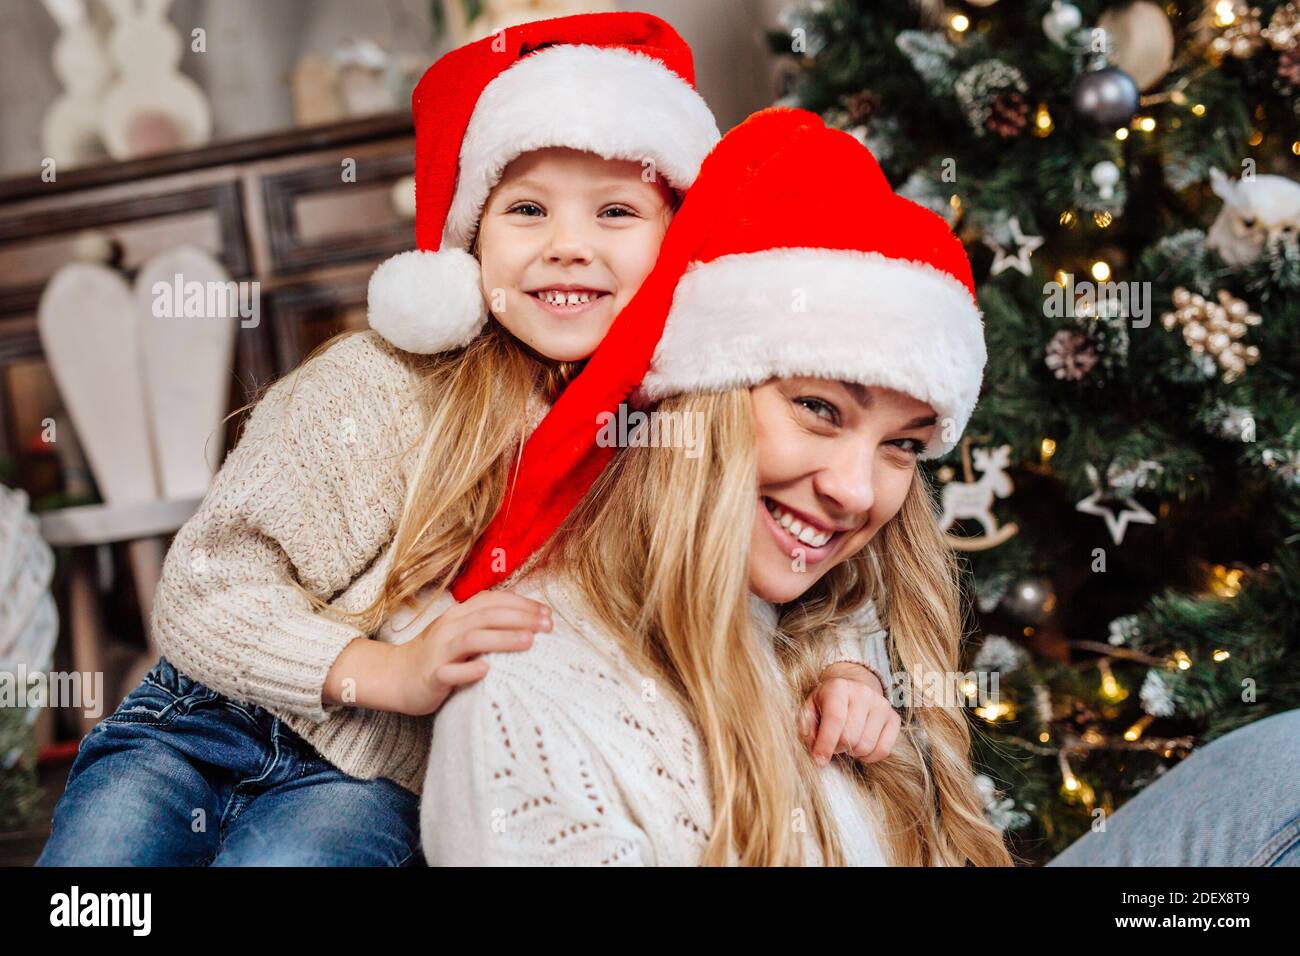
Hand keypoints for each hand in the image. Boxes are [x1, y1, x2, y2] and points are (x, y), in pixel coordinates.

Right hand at [392, 590, 550, 716]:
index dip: (522, 603)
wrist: (395, 676)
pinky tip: (486, 671)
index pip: (493, 600)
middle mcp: (450, 627)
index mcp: (459, 614)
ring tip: (529, 641)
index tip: (547, 612)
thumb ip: (486, 624)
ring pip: (472, 639)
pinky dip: (468, 670)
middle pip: (488, 616)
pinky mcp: (432, 676)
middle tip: (548, 625)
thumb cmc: (437, 655)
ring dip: (502, 638)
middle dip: (521, 618)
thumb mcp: (460, 632)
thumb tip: (528, 620)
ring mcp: (440, 651)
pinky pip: (449, 672)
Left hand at [799, 662, 899, 767]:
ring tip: (846, 741)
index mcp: (838, 687)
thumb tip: (814, 747)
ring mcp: (881, 705)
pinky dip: (869, 756)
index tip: (818, 761)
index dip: (825, 744)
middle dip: (837, 747)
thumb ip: (806, 726)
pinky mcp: (894, 718)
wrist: (852, 689)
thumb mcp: (810, 708)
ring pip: (866, 746)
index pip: (835, 719)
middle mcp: (863, 693)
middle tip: (833, 743)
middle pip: (851, 736)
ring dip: (852, 752)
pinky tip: (860, 747)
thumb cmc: (826, 703)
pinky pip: (884, 750)